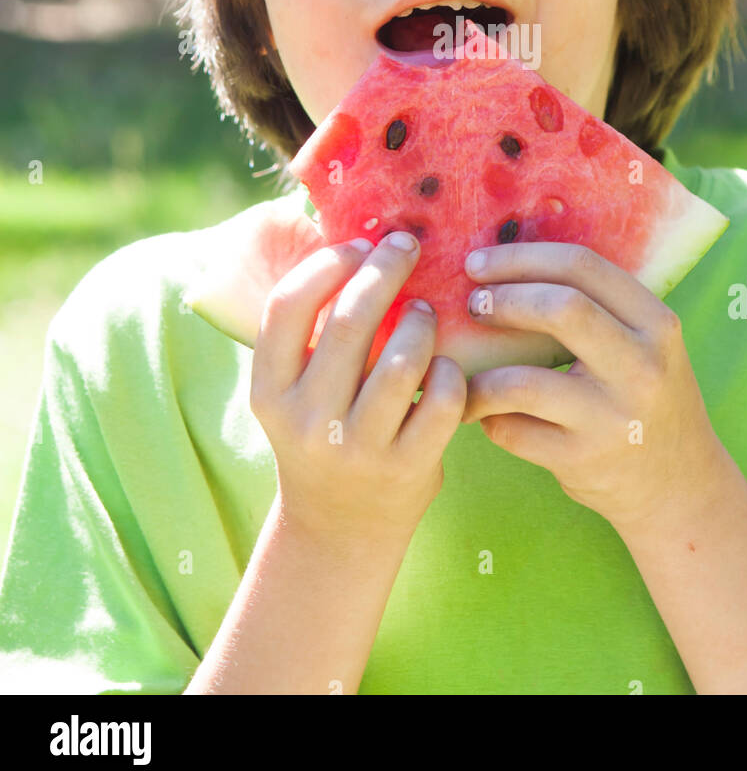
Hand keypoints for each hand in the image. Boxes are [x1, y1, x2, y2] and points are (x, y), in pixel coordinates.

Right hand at [249, 232, 466, 546]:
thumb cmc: (323, 433)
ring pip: (404, 360)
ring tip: (424, 314)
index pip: (288, 306)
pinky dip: (453, 373)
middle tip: (407, 247)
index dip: (327, 264)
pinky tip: (448, 367)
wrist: (338, 528)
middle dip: (385, 270)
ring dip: (421, 322)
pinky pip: (443, 399)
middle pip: (350, 322)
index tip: (359, 245)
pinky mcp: (406, 467)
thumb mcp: (295, 392)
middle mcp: (306, 420)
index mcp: (269, 391)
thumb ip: (312, 335)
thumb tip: (355, 243)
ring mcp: (357, 447)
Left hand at [461, 242, 726, 536]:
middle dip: (503, 300)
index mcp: (656, 324)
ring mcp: (611, 418)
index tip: (479, 263)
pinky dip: (487, 418)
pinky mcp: (581, 461)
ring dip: (478, 377)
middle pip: (559, 309)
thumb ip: (597, 307)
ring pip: (521, 382)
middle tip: (473, 305)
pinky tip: (485, 413)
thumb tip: (506, 266)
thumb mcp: (645, 344)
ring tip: (461, 373)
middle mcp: (641, 368)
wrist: (679, 487)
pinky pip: (511, 430)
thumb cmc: (646, 398)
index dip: (521, 257)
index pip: (583, 267)